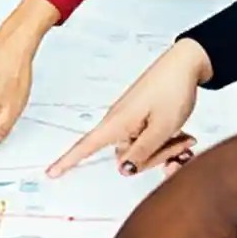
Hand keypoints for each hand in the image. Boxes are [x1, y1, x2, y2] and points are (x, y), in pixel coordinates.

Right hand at [47, 39, 210, 178]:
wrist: (186, 64)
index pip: (86, 146)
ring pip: (143, 151)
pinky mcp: (142, 120)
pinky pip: (149, 141)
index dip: (67, 161)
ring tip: (184, 137)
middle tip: (181, 143)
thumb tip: (124, 170)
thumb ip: (143, 152)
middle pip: (128, 157)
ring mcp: (131, 122)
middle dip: (157, 156)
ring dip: (166, 149)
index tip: (51, 173)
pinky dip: (167, 143)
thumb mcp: (161, 127)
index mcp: (116, 124)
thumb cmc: (172, 89)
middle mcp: (119, 124)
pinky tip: (182, 137)